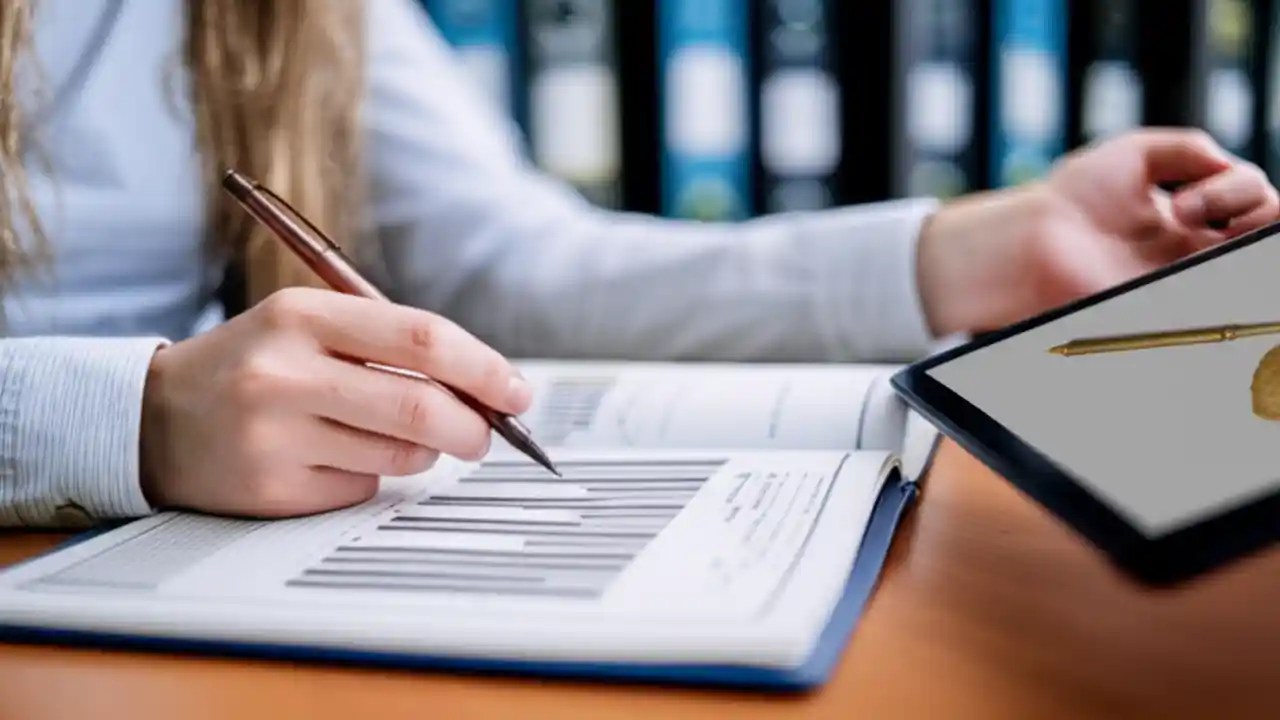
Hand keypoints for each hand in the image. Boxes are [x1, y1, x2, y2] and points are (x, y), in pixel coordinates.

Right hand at [139, 288, 531, 517]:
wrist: (155, 419)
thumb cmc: (256, 366)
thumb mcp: (308, 329)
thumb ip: (391, 347)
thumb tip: (487, 388)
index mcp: (302, 316)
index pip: (422, 339)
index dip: (483, 368)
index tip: (517, 391)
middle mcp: (284, 373)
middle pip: (421, 408)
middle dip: (474, 428)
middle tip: (486, 436)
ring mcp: (275, 436)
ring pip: (401, 455)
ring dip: (422, 452)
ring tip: (392, 438)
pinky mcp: (272, 490)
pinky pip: (362, 487)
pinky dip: (370, 476)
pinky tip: (330, 459)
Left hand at [917, 128, 1279, 334]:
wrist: (1029, 240)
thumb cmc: (1072, 198)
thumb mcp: (1136, 154)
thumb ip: (1190, 149)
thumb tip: (1227, 164)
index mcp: (1194, 218)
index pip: (1256, 205)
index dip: (1244, 196)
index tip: (1189, 204)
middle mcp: (1195, 251)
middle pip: (1264, 234)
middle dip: (1260, 216)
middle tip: (1194, 217)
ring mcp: (1182, 280)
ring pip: (1249, 271)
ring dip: (1244, 245)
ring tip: (1191, 234)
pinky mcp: (1165, 307)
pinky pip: (1213, 306)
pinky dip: (1217, 278)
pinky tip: (1190, 259)